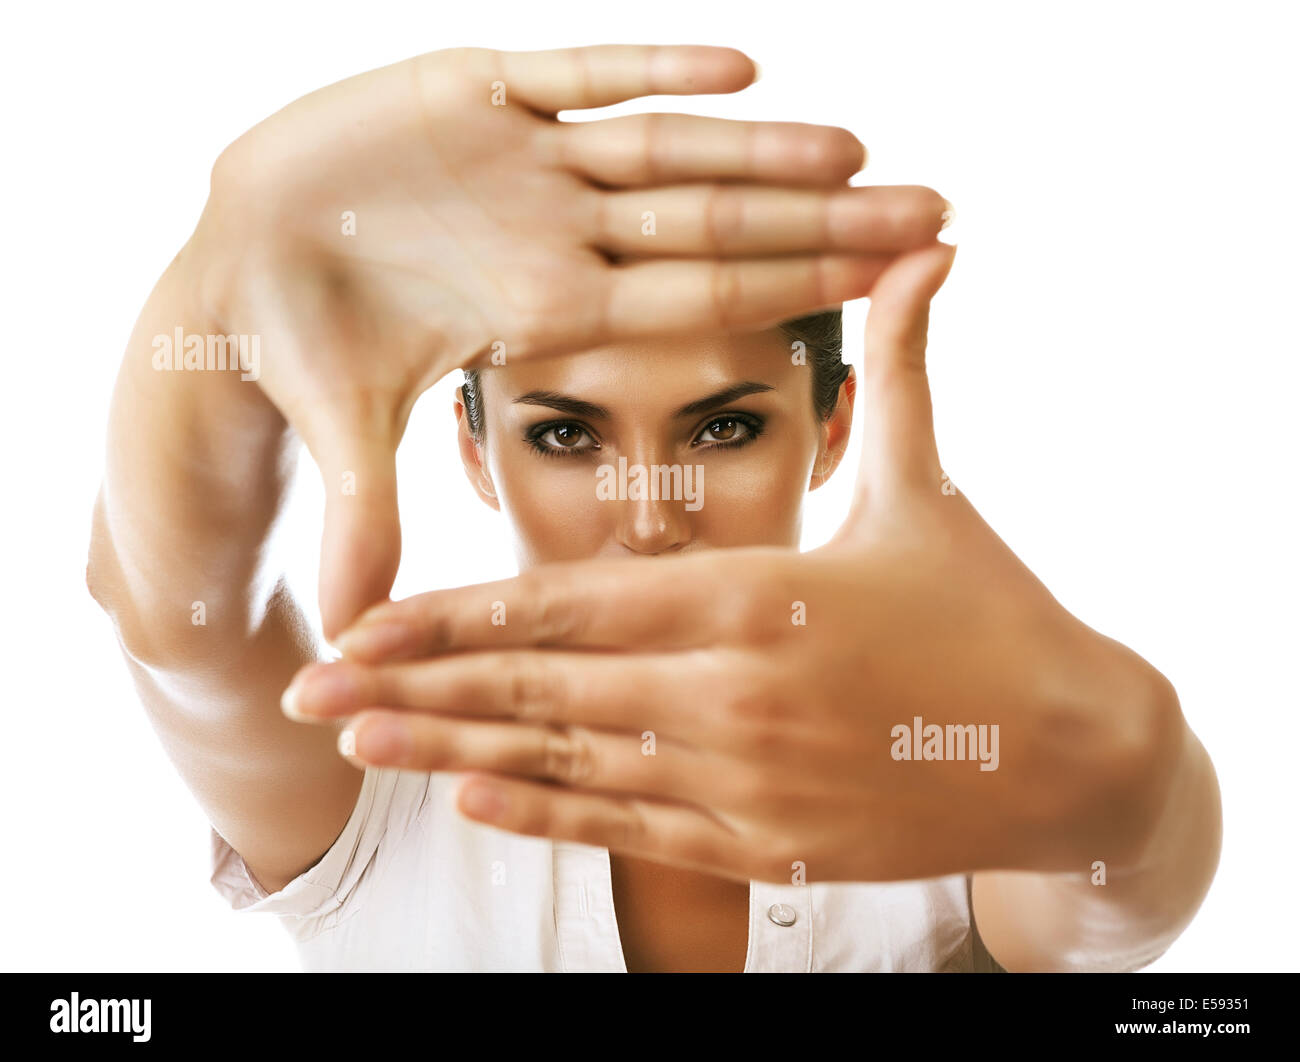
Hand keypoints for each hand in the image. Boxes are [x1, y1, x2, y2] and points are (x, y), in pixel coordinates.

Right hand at [189, 43, 953, 637]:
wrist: (242, 264)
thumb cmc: (303, 351)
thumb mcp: (345, 428)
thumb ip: (364, 515)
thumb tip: (351, 631)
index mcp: (550, 310)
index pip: (697, 303)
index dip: (795, 290)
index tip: (892, 287)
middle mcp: (558, 236)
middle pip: (714, 225)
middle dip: (820, 217)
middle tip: (936, 209)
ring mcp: (526, 164)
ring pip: (666, 149)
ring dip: (759, 151)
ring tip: (860, 149)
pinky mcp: (474, 89)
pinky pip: (578, 76)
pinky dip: (650, 70)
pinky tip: (740, 71)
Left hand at [282, 239, 1173, 885]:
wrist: (1073, 751)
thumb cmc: (992, 608)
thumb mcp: (934, 487)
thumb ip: (906, 372)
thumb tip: (926, 250)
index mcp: (759, 593)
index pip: (573, 603)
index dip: (456, 613)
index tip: (364, 622)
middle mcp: (737, 691)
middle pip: (543, 688)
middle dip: (416, 688)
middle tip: (311, 693)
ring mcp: (749, 778)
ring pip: (572, 764)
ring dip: (456, 753)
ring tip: (361, 749)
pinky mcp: (771, 841)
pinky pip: (636, 828)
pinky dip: (550, 813)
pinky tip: (474, 798)